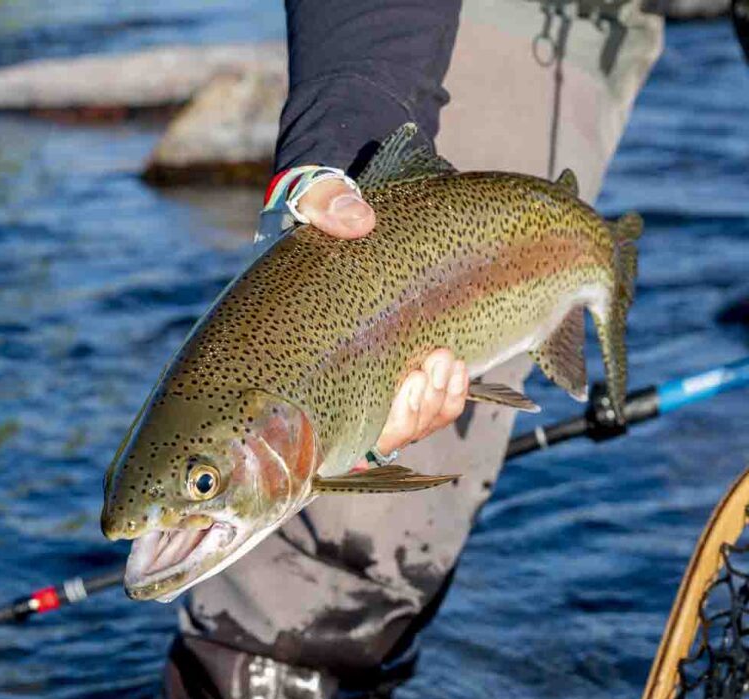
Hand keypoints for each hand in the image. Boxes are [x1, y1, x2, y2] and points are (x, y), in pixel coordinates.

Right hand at [298, 179, 469, 461]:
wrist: (350, 215)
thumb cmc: (322, 215)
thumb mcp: (316, 198)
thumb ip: (325, 202)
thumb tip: (357, 220)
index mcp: (305, 358)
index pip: (324, 425)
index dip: (369, 425)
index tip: (403, 384)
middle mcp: (338, 380)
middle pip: (380, 437)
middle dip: (412, 413)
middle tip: (431, 365)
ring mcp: (374, 379)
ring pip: (409, 427)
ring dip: (436, 405)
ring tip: (448, 362)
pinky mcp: (404, 370)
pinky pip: (429, 408)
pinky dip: (448, 397)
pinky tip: (456, 367)